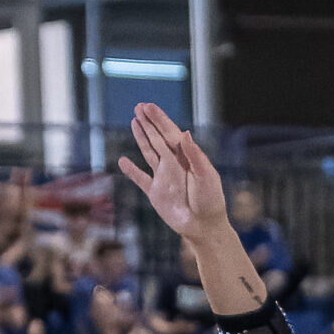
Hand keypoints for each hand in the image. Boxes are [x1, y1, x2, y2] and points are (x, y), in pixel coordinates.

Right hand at [120, 103, 229, 242]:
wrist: (205, 227)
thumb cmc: (211, 202)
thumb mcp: (207, 177)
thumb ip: (195, 156)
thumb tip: (185, 133)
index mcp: (186, 158)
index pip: (171, 133)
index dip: (160, 119)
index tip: (149, 106)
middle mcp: (174, 165)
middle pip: (158, 138)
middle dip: (149, 122)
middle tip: (138, 106)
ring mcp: (164, 178)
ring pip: (149, 152)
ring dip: (141, 137)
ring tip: (134, 121)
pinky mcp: (156, 193)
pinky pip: (140, 179)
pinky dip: (131, 171)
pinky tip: (122, 161)